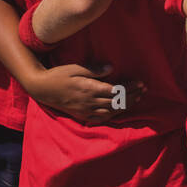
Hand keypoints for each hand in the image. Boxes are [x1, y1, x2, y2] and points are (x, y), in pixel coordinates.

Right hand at [23, 63, 145, 123]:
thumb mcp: (75, 68)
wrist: (41, 89)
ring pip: (112, 111)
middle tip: (144, 90)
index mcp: (89, 89)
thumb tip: (112, 67)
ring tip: (137, 98)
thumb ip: (94, 69)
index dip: (130, 88)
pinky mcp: (82, 115)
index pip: (116, 90)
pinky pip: (102, 118)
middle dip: (132, 96)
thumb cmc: (58, 75)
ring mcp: (86, 111)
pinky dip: (114, 115)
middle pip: (117, 101)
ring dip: (126, 105)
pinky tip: (120, 110)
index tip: (140, 83)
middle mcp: (89, 102)